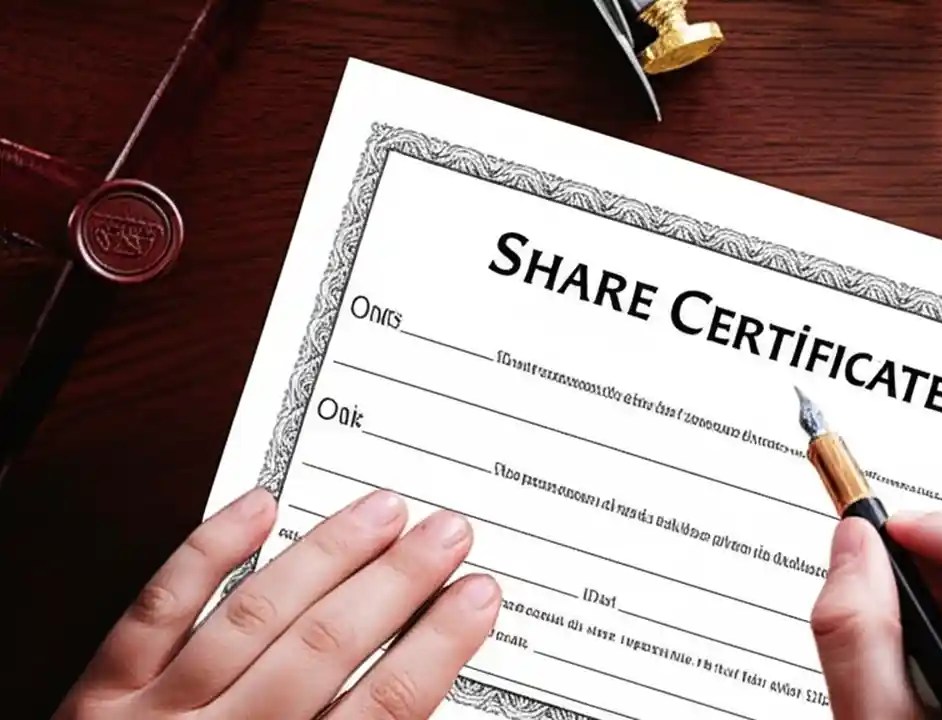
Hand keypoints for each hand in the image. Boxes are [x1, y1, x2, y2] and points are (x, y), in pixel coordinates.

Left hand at [55, 487, 499, 719]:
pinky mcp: (101, 693)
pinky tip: (258, 509)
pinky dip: (208, 551)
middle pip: (326, 649)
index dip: (438, 647)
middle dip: (399, 583)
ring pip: (256, 616)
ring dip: (328, 555)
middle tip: (448, 534)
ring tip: (382, 511)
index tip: (477, 599)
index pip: (381, 710)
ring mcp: (156, 716)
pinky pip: (157, 607)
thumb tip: (422, 697)